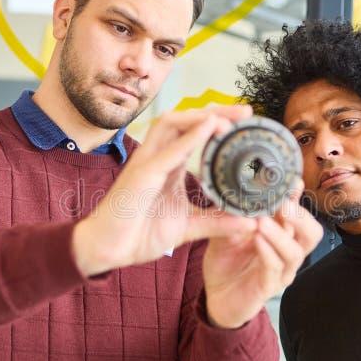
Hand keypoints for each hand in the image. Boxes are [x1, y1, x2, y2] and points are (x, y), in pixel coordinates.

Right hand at [72, 105, 258, 275]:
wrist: (108, 250)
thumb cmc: (139, 233)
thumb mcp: (188, 227)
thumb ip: (218, 223)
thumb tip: (253, 223)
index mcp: (169, 165)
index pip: (194, 132)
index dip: (219, 122)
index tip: (246, 122)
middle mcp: (158, 157)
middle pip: (186, 119)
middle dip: (216, 111)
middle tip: (246, 112)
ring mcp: (147, 164)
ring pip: (172, 123)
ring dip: (201, 117)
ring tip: (229, 119)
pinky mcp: (140, 176)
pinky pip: (166, 151)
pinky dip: (188, 137)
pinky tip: (208, 127)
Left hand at [202, 182, 323, 328]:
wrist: (215, 294)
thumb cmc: (227, 259)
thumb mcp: (228, 228)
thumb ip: (234, 211)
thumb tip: (233, 183)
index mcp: (284, 234)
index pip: (300, 213)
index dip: (297, 197)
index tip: (290, 179)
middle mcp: (288, 252)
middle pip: (312, 233)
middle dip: (300, 216)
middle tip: (283, 203)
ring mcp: (281, 272)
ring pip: (294, 252)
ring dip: (280, 235)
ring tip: (263, 221)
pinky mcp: (267, 288)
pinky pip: (273, 269)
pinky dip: (267, 252)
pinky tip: (256, 239)